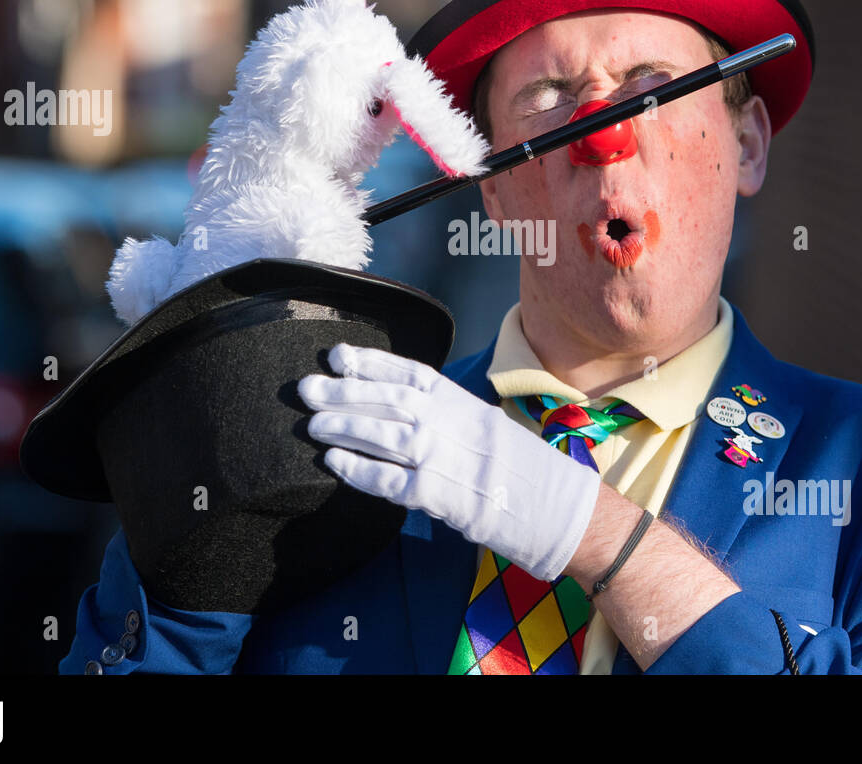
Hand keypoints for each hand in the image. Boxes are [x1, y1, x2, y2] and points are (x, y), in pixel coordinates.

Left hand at [297, 343, 602, 580]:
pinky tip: (333, 462)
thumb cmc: (520, 467)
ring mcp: (443, 458)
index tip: (338, 355)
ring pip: (382, 435)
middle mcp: (450, 423)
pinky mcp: (438, 495)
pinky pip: (387, 480)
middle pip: (388, 400)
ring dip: (343, 426)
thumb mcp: (486, 424)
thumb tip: (404, 406)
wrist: (553, 505)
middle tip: (308, 387)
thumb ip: (448, 413)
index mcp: (462, 402)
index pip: (409, 373)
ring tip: (314, 422)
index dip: (370, 362)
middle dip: (344, 391)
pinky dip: (358, 469)